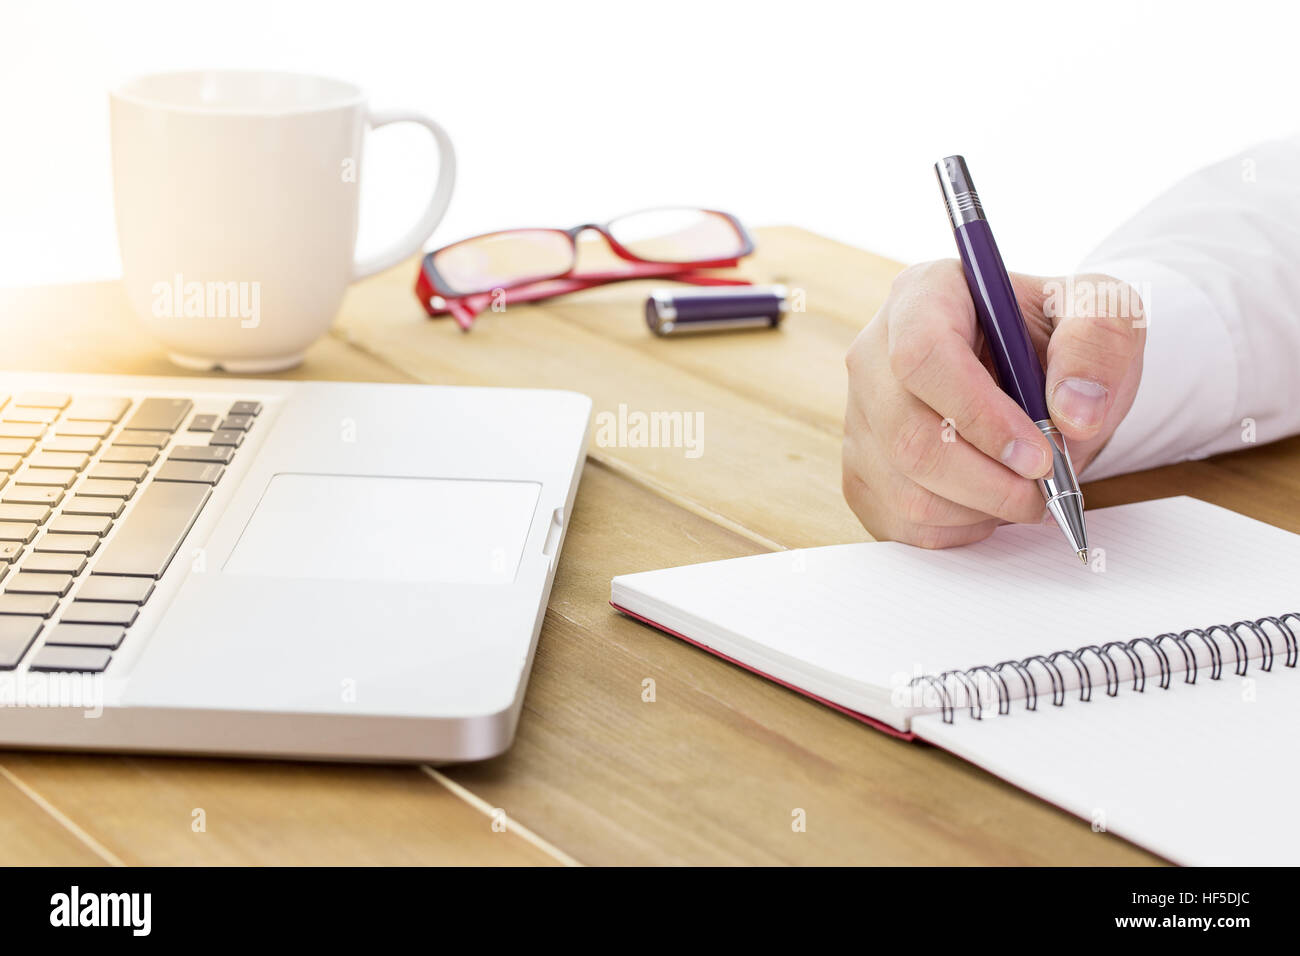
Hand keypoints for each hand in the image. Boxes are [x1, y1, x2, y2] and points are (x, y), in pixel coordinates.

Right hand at [843, 260, 1144, 547]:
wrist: (1039, 371)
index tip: (1038, 454)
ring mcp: (860, 415)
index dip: (978, 415)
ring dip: (979, 508)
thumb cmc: (1061, 334)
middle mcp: (874, 353)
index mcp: (924, 295)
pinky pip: (899, 520)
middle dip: (987, 480)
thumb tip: (1074, 412)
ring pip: (904, 487)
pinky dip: (958, 528)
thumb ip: (1097, 345)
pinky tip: (991, 503)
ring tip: (1025, 492)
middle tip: (1045, 489)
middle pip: (907, 434)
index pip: (922, 356)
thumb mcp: (1102, 313)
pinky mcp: (862, 469)